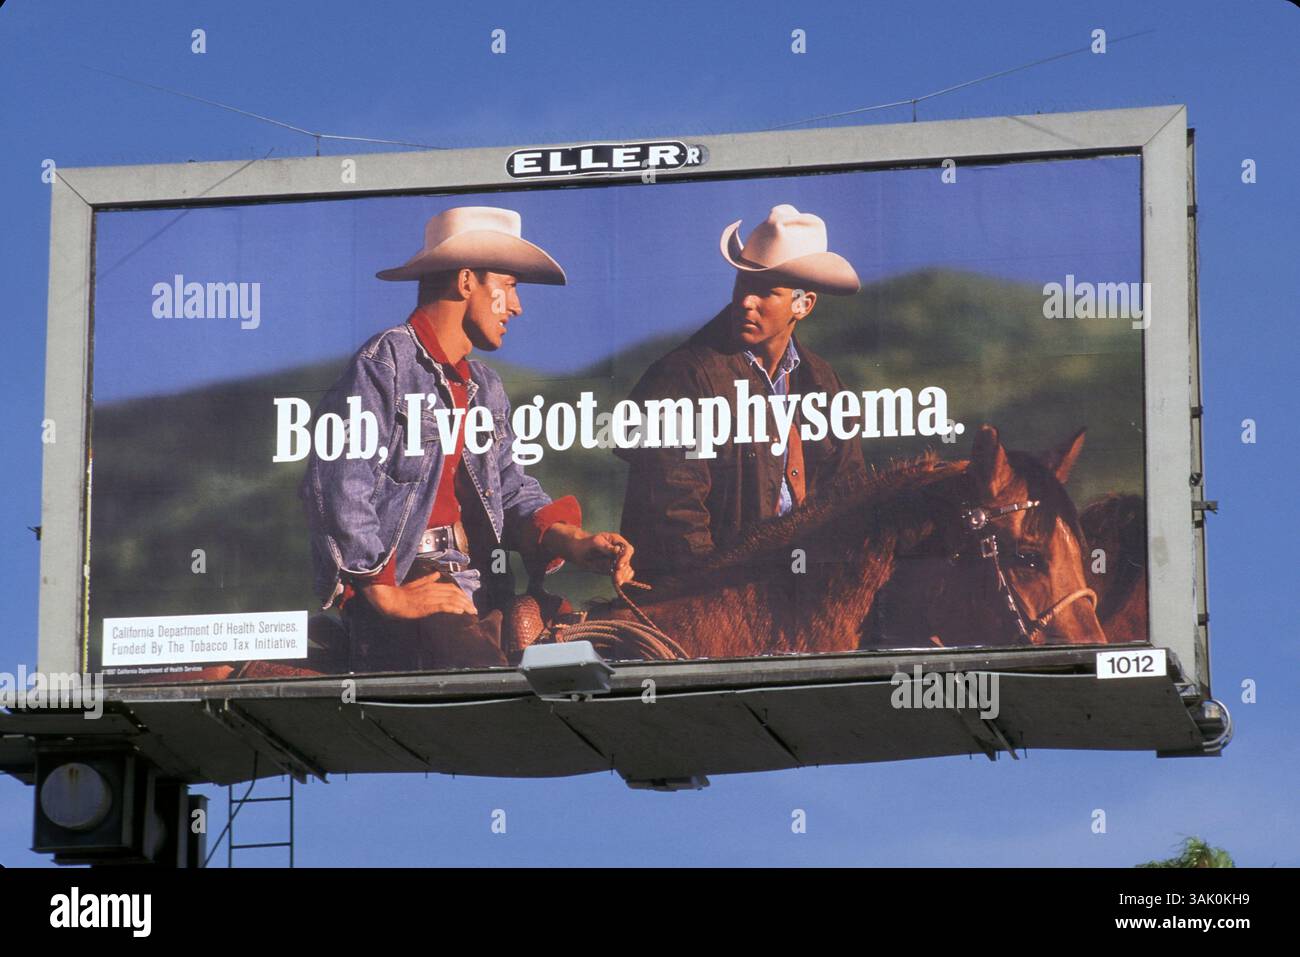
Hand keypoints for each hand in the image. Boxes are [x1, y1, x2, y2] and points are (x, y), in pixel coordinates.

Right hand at [361, 574, 476, 618]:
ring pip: (451, 599)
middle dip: (466, 601)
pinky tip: (460, 611)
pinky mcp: (426, 606)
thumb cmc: (401, 594)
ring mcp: (430, 597)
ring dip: (463, 606)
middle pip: (455, 593)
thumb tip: (436, 574)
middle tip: (474, 609)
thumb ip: (427, 579)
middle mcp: (433, 590)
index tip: (468, 602)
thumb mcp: (415, 584)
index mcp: (431, 585)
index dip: (462, 595)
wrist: (389, 599)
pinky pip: (442, 606)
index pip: (452, 588)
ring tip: (471, 611)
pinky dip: (452, 608)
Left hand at [566, 531, 635, 586]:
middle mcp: (620, 551)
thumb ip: (606, 547)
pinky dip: (623, 578)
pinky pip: (623, 574)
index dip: (625, 558)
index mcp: (617, 541)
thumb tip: (617, 550)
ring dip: (623, 576)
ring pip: (626, 569)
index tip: (618, 565)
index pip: (627, 549)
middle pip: (627, 561)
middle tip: (617, 578)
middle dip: (623, 570)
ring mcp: (618, 561)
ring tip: (617, 581)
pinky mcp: (615, 569)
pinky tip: (618, 581)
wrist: (579, 552)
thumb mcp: (595, 543)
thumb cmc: (586, 544)